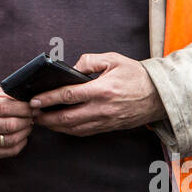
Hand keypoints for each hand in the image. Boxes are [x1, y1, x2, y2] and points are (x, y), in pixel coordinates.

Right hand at [0, 86, 33, 158]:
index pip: (6, 108)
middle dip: (26, 120)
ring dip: (25, 132)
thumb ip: (6, 95)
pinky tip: (22, 136)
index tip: (32, 106)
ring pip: (11, 139)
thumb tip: (27, 99)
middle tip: (32, 115)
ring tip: (28, 124)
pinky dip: (20, 143)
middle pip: (10, 125)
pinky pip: (8, 151)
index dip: (23, 108)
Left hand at [31, 53, 165, 136]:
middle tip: (33, 113)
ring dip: (55, 126)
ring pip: (74, 128)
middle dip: (46, 116)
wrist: (159, 95)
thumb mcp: (113, 59)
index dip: (49, 99)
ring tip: (42, 120)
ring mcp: (105, 120)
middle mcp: (102, 108)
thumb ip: (90, 61)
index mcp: (102, 90)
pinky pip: (84, 132)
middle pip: (67, 117)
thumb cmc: (136, 75)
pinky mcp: (109, 127)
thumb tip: (72, 68)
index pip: (69, 95)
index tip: (35, 100)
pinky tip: (60, 126)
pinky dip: (69, 130)